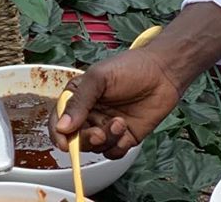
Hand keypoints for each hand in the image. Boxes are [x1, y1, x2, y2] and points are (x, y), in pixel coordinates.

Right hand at [50, 49, 182, 158]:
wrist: (162, 73)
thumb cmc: (128, 68)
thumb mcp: (98, 79)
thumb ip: (79, 102)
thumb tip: (62, 127)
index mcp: (78, 96)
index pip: (59, 119)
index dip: (58, 134)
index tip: (65, 144)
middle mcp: (90, 113)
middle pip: (76, 138)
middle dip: (86, 139)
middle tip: (98, 133)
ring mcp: (106, 126)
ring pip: (96, 147)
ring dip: (106, 140)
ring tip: (120, 123)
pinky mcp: (124, 137)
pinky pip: (114, 152)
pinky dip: (118, 147)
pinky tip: (126, 130)